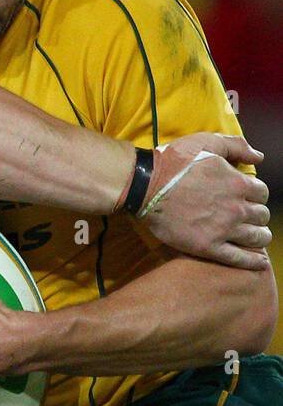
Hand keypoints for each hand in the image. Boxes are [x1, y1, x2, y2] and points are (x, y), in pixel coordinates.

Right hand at [140, 133, 270, 270]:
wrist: (143, 186)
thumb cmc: (172, 162)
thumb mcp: (205, 142)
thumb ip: (236, 145)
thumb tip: (259, 156)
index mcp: (238, 184)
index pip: (262, 193)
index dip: (254, 194)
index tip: (243, 196)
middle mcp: (236, 208)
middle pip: (262, 216)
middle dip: (256, 214)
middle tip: (244, 215)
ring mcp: (223, 229)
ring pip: (257, 238)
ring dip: (258, 236)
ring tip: (251, 235)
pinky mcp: (208, 247)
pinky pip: (239, 259)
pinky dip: (252, 262)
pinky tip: (259, 263)